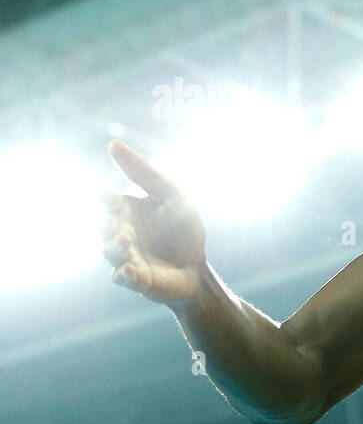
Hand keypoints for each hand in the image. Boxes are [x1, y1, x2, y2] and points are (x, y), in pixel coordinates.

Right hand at [101, 140, 206, 305]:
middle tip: (114, 223)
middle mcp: (121, 232)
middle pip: (103, 226)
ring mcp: (126, 256)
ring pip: (109, 251)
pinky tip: (129, 270)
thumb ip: (144, 173)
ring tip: (125, 241)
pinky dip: (123, 274)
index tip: (107, 194)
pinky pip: (122, 277)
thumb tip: (112, 144)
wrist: (199, 262)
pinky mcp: (136, 278)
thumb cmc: (183, 226)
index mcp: (126, 210)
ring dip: (114, 247)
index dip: (103, 197)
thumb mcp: (171, 194)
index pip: (106, 200)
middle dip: (106, 225)